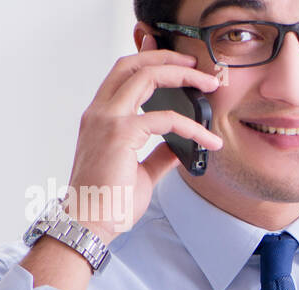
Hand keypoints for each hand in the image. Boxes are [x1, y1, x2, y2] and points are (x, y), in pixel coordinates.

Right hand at [64, 35, 222, 244]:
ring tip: (208, 85)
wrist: (89, 222)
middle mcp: (100, 112)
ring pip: (145, 77)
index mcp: (100, 117)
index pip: (123, 74)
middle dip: (166, 57)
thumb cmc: (108, 202)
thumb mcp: (140, 173)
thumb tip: (179, 148)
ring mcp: (108, 120)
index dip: (149, 60)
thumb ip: (158, 156)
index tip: (177, 62)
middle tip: (195, 64)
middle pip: (133, 65)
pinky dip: (192, 126)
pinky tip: (208, 140)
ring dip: (181, 75)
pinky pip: (166, 119)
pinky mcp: (121, 134)